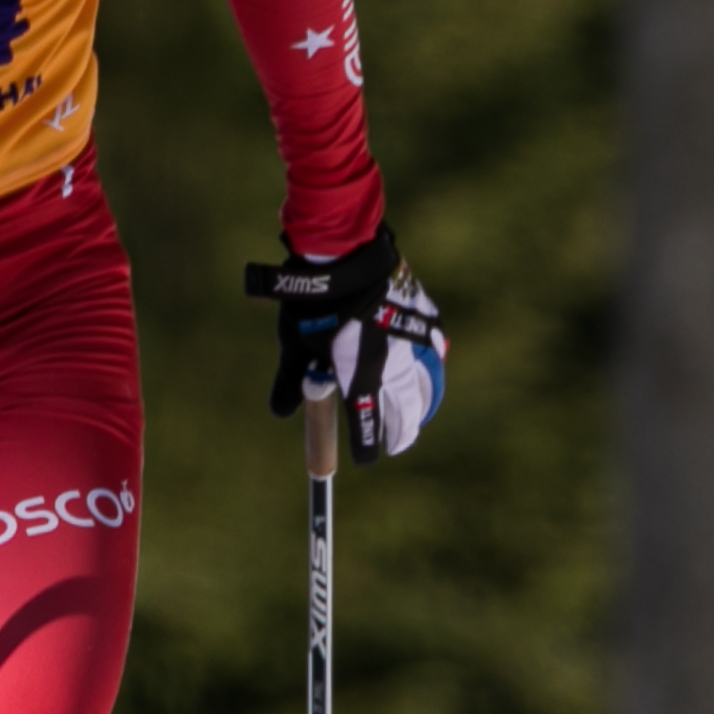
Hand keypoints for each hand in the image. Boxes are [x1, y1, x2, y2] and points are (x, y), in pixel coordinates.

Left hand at [244, 229, 446, 460]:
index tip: (366, 457)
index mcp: (359, 379)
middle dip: (400, 431)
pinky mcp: (421, 320)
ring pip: (421, 384)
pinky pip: (431, 352)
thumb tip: (281, 412)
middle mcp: (390, 367)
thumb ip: (291, 382)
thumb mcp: (294, 346)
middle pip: (402, 410)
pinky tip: (431, 370)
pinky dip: (431, 367)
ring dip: (420, 405)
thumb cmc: (312, 305)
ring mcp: (410, 343)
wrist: (345, 256)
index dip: (367, 446)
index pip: (366, 425)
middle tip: (400, 443)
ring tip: (418, 416)